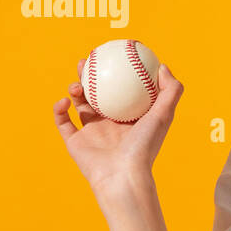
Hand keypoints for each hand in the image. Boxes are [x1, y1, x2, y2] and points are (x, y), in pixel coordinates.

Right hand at [52, 57, 183, 194]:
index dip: (116, 71)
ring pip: (78, 105)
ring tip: (77, 83)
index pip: (122, 89)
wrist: (123, 176)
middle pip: (97, 93)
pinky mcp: (75, 143)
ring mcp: (91, 133)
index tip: (112, 54)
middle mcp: (110, 124)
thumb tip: (162, 66)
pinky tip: (64, 100)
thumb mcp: (164, 115)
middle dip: (90, 75)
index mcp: (129, 117)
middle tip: (86, 60)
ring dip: (74, 89)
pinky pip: (62, 122)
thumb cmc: (145, 146)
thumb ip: (170, 91)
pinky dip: (59, 109)